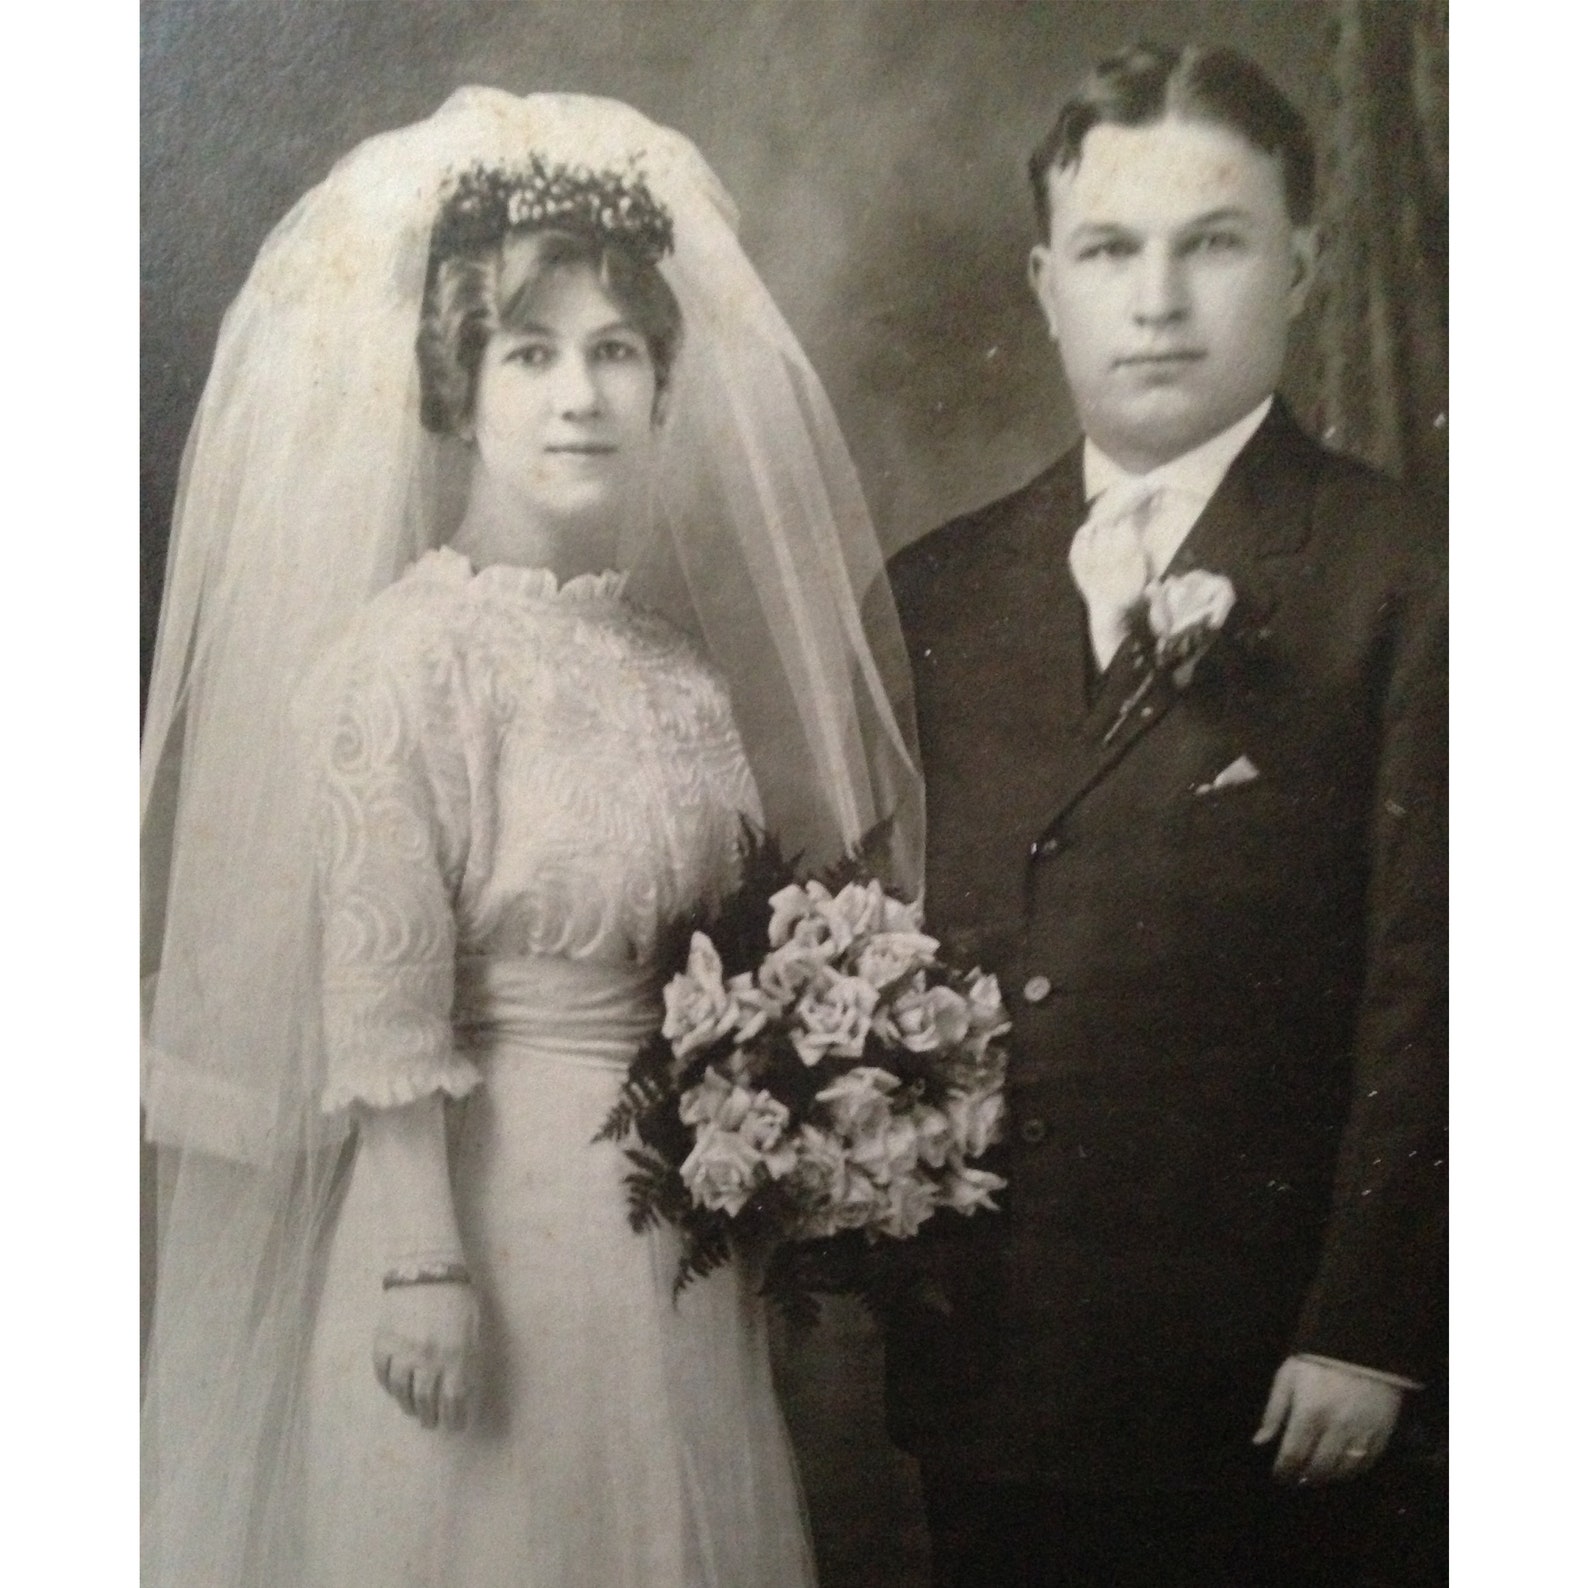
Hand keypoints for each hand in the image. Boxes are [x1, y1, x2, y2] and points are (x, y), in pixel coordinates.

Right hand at [373, 1281, 480, 1430]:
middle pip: (426, 1402)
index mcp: (456, 1355)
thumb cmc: (458, 1296)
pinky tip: (396, 1389)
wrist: (426, 1268)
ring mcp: (403, 1351)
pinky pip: (383, 1374)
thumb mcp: (475, 1327)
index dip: (455, 1419)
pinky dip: (388, 1386)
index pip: (454, 1401)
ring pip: (402, 1392)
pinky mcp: (383, 1342)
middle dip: (430, 1417)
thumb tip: (467, 1390)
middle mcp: (428, 1358)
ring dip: (408, 1406)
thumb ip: (471, 1359)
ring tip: (414, 1410)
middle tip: (432, 1423)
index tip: (456, 1426)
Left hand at [1253, 1356, 1401, 1485]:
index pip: (1293, 1455)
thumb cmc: (1318, 1359)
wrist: (1362, 1343)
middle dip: (1305, 1477)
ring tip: (1318, 1477)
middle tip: (1298, 1480)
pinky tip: (1344, 1470)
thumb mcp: (1288, 1376)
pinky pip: (1368, 1462)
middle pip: (1319, 1468)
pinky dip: (1354, 1471)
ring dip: (1329, 1478)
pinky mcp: (1383, 1431)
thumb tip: (1260, 1441)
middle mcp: (1336, 1428)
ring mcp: (1362, 1432)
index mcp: (1309, 1413)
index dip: (1284, 1471)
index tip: (1279, 1478)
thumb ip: (1274, 1411)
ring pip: (1344, 1470)